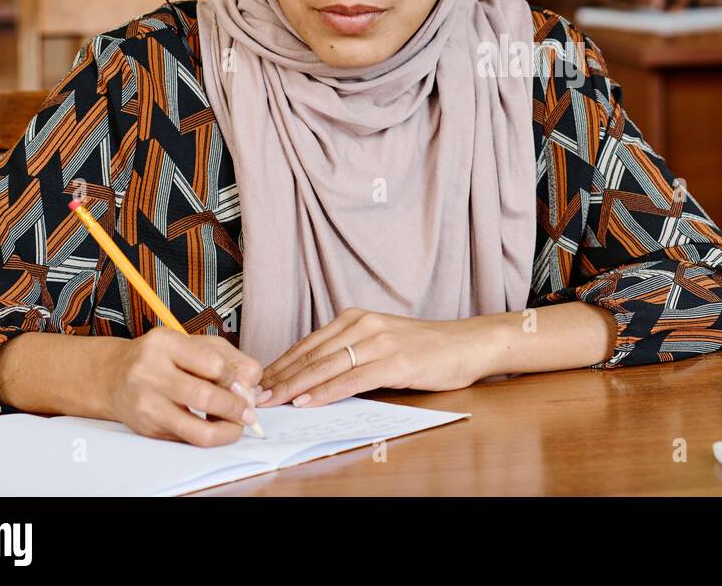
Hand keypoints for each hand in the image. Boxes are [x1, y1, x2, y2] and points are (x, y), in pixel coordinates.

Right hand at [102, 327, 263, 446]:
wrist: (114, 377)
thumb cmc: (163, 357)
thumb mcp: (196, 344)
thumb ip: (230, 359)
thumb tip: (251, 387)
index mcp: (165, 343)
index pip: (214, 364)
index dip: (236, 379)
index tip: (245, 386)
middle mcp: (150, 372)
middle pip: (205, 397)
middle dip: (235, 408)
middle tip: (248, 414)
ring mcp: (146, 404)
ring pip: (197, 430)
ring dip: (226, 431)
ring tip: (236, 425)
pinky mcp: (147, 428)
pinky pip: (187, 439)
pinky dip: (208, 435)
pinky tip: (214, 426)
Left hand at [256, 308, 495, 408]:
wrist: (467, 344)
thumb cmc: (426, 349)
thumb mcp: (382, 343)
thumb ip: (351, 354)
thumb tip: (314, 378)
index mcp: (356, 318)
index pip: (308, 344)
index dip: (280, 364)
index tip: (258, 382)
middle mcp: (363, 325)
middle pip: (311, 355)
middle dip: (279, 377)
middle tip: (254, 396)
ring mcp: (379, 342)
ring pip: (325, 367)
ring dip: (294, 386)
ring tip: (272, 401)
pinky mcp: (394, 362)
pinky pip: (351, 380)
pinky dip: (326, 392)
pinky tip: (307, 402)